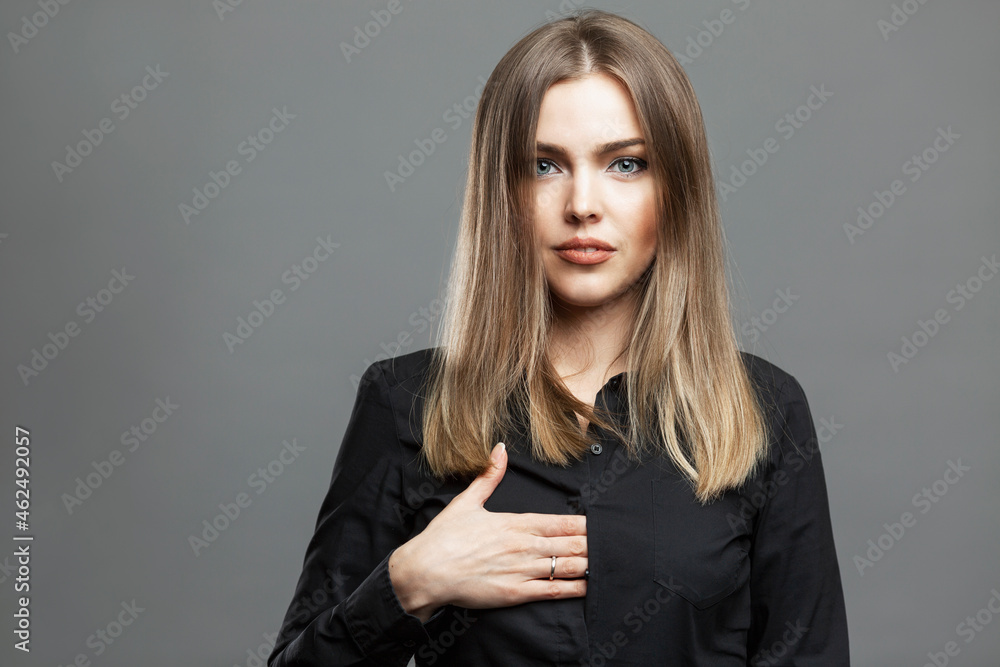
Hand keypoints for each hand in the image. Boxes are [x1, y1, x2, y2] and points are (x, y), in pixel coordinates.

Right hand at [388, 442, 587, 621]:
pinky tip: (587, 586)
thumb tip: (500, 449)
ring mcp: (521, 570)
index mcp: (514, 522)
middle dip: (592, 544)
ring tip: (605, 562)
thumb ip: (488, 476)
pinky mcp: (515, 593)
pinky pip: (552, 592)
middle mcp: (523, 545)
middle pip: (569, 544)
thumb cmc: (443, 538)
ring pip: (566, 566)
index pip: (559, 522)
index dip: (583, 524)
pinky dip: (573, 588)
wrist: (425, 571)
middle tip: (612, 544)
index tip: (600, 524)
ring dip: (588, 564)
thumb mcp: (466, 501)